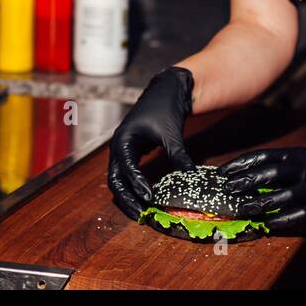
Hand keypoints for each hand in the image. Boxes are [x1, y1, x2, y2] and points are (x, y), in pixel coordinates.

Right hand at [107, 66, 196, 219]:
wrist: (166, 90)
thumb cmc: (164, 108)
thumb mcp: (171, 133)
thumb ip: (178, 154)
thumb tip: (190, 175)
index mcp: (123, 139)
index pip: (125, 167)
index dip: (136, 184)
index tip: (149, 199)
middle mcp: (118, 147)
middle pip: (115, 179)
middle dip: (127, 198)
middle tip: (142, 215)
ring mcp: (123, 150)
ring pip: (119, 179)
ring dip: (129, 196)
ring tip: (143, 212)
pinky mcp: (132, 152)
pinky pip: (127, 175)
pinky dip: (134, 187)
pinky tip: (147, 198)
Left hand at [217, 147, 305, 232]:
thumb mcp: (299, 164)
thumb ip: (276, 168)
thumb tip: (242, 177)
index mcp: (295, 154)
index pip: (263, 156)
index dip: (240, 164)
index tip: (222, 172)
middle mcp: (304, 167)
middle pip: (271, 173)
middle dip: (246, 181)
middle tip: (228, 189)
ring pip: (282, 195)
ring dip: (260, 204)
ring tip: (242, 209)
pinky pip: (297, 214)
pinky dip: (281, 219)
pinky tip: (267, 223)